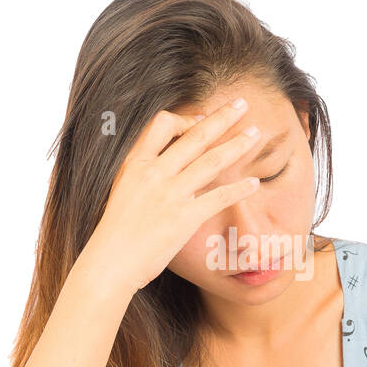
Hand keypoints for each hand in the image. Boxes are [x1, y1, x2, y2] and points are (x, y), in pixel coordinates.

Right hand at [83, 96, 265, 294]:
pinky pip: (218, 197)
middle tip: (241, 104)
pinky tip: (254, 183)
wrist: (110, 262)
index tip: (201, 119)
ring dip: (237, 144)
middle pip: (195, 136)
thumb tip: (172, 168)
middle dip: (222, 117)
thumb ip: (146, 175)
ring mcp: (170, 195)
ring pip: (212, 160)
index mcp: (136, 164)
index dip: (184, 118)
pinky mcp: (184, 218)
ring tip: (256, 133)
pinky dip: (239, 189)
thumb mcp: (124, 191)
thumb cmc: (116, 232)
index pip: (161, 124)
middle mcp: (154, 173)